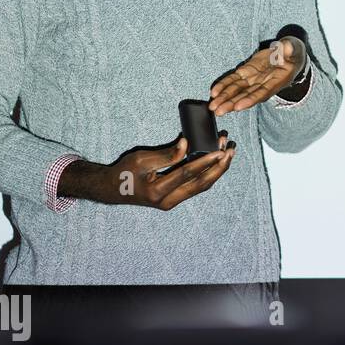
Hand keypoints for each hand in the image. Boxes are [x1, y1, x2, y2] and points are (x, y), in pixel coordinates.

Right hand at [61, 133, 235, 209]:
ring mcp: (173, 202)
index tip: (219, 150)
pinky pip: (196, 186)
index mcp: (157, 192)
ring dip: (217, 169)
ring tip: (228, 153)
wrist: (113, 189)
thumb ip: (166, 154)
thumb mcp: (141, 159)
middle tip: (230, 150)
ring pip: (201, 186)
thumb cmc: (125, 172)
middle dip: (219, 167)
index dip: (205, 161)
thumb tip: (187, 143)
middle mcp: (168, 201)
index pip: (187, 174)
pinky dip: (208, 173)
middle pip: (201, 184)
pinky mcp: (175, 198)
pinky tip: (217, 161)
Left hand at [208, 36, 305, 115]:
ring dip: (224, 99)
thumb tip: (285, 47)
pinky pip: (232, 80)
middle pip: (245, 96)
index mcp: (276, 81)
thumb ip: (288, 49)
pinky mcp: (245, 72)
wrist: (287, 54)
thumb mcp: (293, 49)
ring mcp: (253, 79)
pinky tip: (214, 92)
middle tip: (219, 111)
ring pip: (236, 90)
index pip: (262, 92)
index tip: (238, 106)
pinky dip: (223, 86)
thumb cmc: (292, 53)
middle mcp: (263, 84)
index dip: (250, 100)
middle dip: (231, 104)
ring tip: (213, 106)